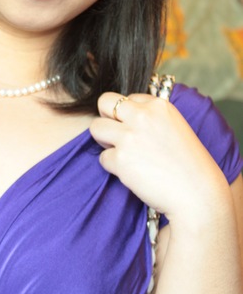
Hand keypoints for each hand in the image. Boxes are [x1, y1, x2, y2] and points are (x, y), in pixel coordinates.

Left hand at [90, 92, 228, 225]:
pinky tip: (132, 173)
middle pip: (104, 102)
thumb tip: (124, 118)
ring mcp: (130, 136)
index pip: (127, 98)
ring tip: (123, 154)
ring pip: (95, 127)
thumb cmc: (189, 165)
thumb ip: (152, 118)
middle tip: (115, 135)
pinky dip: (113, 167)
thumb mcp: (175, 128)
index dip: (127, 115)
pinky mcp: (121, 158)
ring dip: (104, 141)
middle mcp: (142, 116)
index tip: (136, 130)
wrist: (198, 195)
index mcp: (159, 105)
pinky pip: (103, 158)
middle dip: (105, 118)